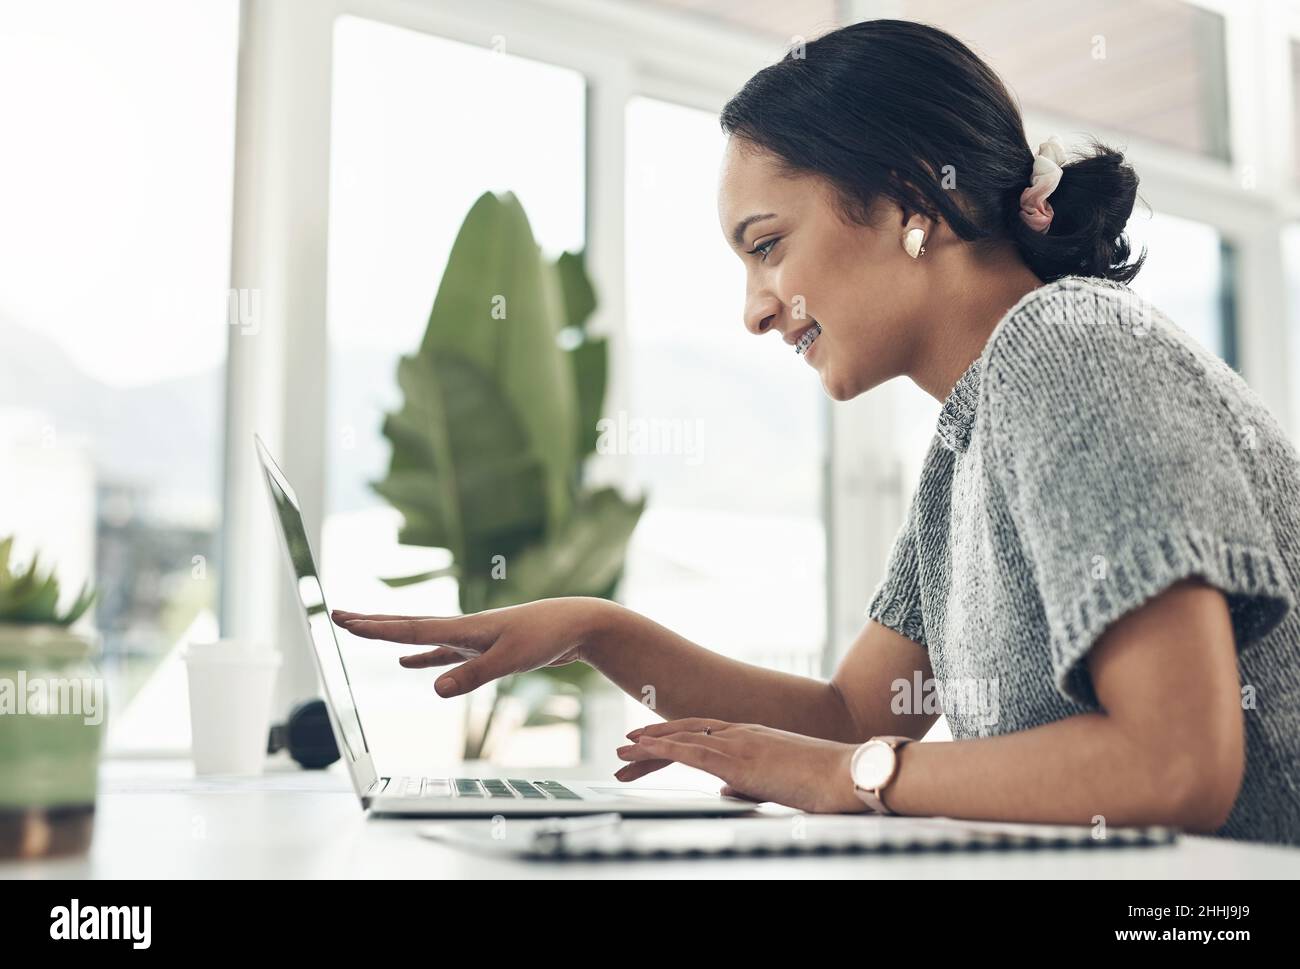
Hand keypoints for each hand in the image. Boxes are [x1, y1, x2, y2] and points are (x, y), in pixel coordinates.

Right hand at [332, 597, 615, 697]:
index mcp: (463, 628)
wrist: (579, 624)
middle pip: (407, 626)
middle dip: (372, 623)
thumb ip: (472, 675)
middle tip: (338, 616)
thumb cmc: (548, 636)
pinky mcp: (486, 649)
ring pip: (422, 639)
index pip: (408, 629)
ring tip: (365, 632)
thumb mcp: (511, 658)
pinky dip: (425, 659)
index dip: (373, 628)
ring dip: (393, 637)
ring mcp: (473, 638)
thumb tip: (432, 689)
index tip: (340, 619)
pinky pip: (445, 654)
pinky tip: (411, 666)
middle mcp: (462, 629)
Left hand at [615, 718, 868, 813]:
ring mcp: (739, 742)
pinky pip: (691, 750)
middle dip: (654, 737)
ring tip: (622, 747)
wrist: (847, 774)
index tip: (651, 739)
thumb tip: (724, 791)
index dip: (675, 736)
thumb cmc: (823, 782)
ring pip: (683, 737)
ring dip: (649, 741)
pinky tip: (643, 746)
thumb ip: (748, 784)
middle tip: (625, 744)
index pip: (704, 733)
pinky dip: (663, 746)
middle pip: (687, 732)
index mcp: (752, 736)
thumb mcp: (778, 783)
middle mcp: (742, 732)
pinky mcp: (738, 759)